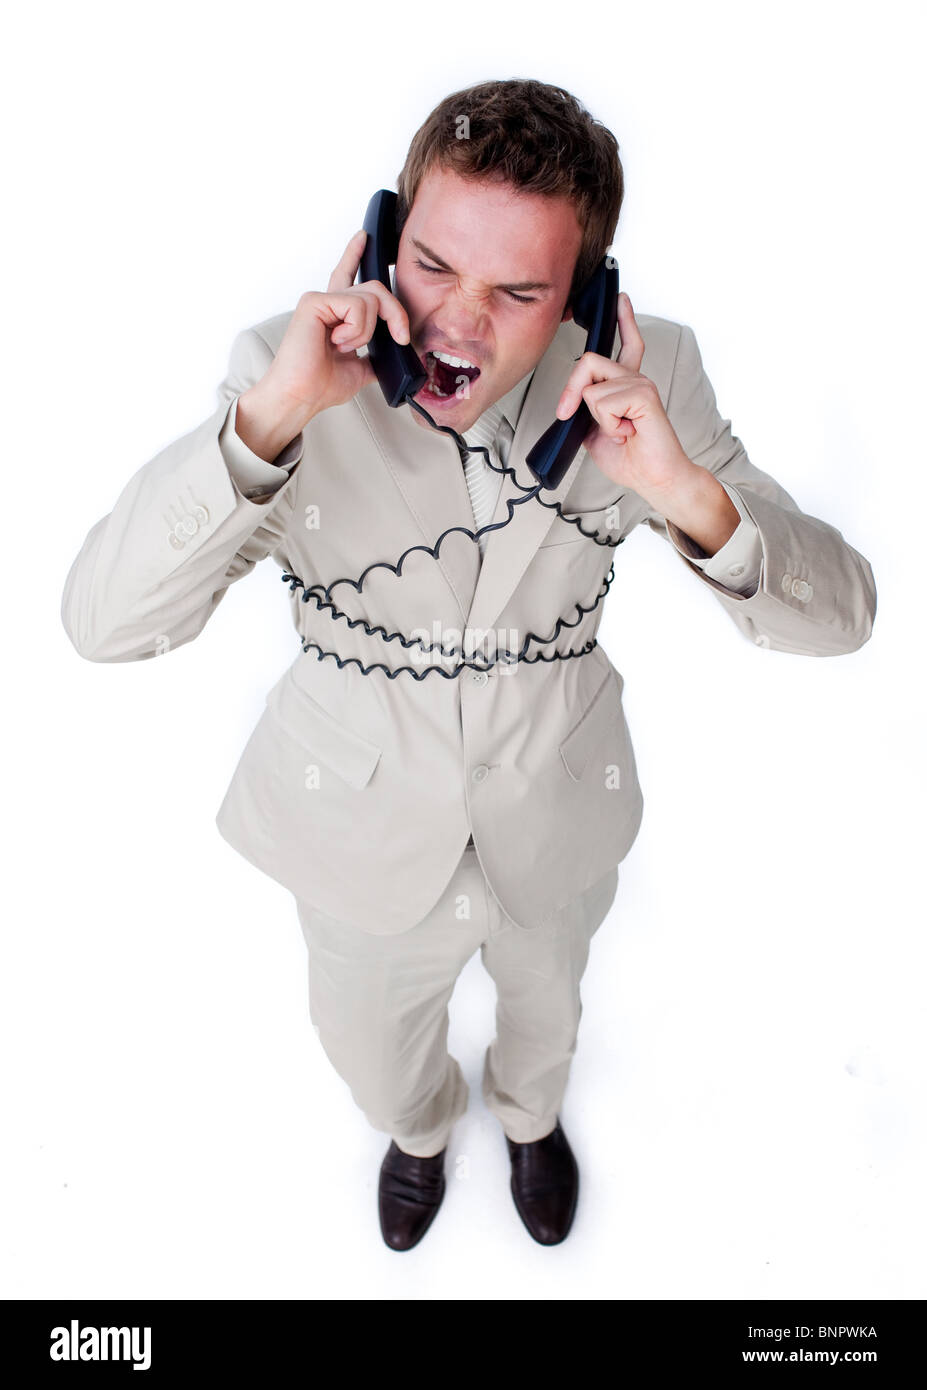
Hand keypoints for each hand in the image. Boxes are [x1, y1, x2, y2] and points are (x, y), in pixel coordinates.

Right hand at [257, 229, 411, 421]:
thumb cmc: (320, 386)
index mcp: (336, 316)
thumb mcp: (360, 370)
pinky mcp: (314, 301)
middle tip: (401, 337)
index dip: (355, 255)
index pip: (348, 278)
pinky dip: (355, 330)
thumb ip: (376, 356)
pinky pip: (356, 305)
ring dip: (366, 331)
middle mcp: (328, 304)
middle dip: (396, 313)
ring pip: (370, 299)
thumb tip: (397, 357)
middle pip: (376, 289)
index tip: (364, 237)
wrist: (301, 397)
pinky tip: (335, 342)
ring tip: (343, 347)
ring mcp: (321, 300)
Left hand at [555, 292, 693, 499]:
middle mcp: (636, 379)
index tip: (620, 298)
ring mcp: (641, 384)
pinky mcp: (644, 395)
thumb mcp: (594, 432)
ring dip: (598, 420)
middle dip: (571, 392)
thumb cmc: (630, 459)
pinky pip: (603, 402)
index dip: (624, 320)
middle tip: (568, 414)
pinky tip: (628, 433)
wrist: (653, 479)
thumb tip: (570, 402)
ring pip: (592, 389)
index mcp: (627, 385)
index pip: (627, 344)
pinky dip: (609, 425)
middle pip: (588, 362)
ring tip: (620, 432)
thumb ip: (585, 410)